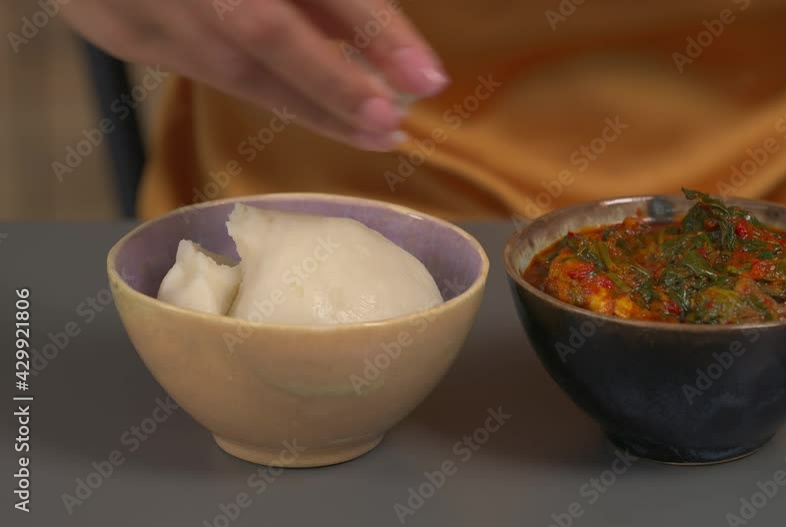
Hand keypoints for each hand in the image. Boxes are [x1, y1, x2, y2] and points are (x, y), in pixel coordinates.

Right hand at [64, 0, 448, 150]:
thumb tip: (382, 42)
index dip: (376, 31)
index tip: (426, 78)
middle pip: (265, 34)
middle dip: (336, 88)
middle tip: (392, 127)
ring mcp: (141, 2)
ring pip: (233, 69)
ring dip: (309, 107)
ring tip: (371, 131)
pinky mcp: (117, 30)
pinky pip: (206, 70)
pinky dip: (266, 90)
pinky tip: (315, 108)